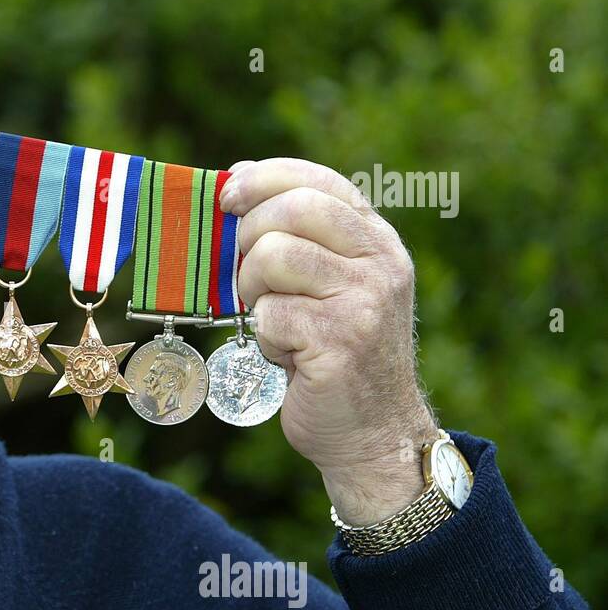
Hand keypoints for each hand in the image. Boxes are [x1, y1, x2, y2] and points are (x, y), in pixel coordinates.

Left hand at [221, 157, 437, 526]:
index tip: (229, 192)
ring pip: (273, 257)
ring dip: (253, 291)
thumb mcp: (330, 287)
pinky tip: (287, 355)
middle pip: (291, 210)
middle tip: (246, 277)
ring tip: (274, 321)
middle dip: (249, 238)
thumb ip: (299, 240)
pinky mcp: (342, 340)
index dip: (265, 178)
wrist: (373, 432)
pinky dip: (264, 337)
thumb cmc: (335, 357)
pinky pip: (270, 314)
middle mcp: (380, 263)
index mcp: (376, 241)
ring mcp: (365, 300)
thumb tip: (236, 185)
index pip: (319, 181)